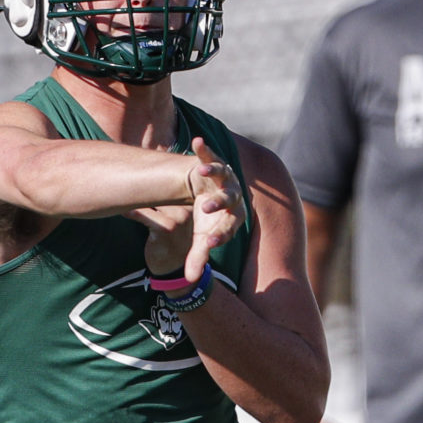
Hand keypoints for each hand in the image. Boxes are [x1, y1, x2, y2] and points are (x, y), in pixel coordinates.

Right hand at [129, 139, 240, 279]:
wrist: (206, 195)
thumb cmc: (206, 222)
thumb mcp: (201, 238)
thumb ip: (198, 257)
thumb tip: (189, 281)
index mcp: (233, 218)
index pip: (228, 227)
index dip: (219, 235)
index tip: (207, 244)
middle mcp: (233, 196)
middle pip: (229, 199)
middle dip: (218, 202)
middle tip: (206, 208)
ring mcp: (225, 178)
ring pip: (222, 174)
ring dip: (213, 169)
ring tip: (201, 169)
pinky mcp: (214, 163)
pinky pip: (211, 154)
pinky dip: (204, 149)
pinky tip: (197, 141)